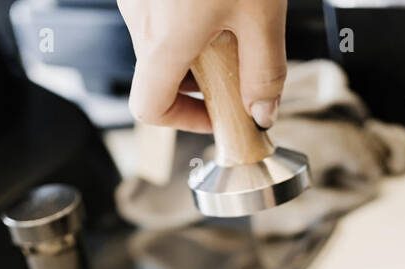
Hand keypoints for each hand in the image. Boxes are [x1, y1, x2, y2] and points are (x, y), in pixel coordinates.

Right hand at [118, 0, 287, 131]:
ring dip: (193, 45)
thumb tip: (263, 111)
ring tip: (232, 22)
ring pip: (160, 39)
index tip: (214, 114)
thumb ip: (265, 70)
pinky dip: (186, 16)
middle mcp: (139, 17)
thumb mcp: (262, 13)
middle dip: (199, 80)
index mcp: (162, 41)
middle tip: (237, 67)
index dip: (184, 120)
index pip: (149, 109)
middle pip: (158, 73)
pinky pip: (160, 10)